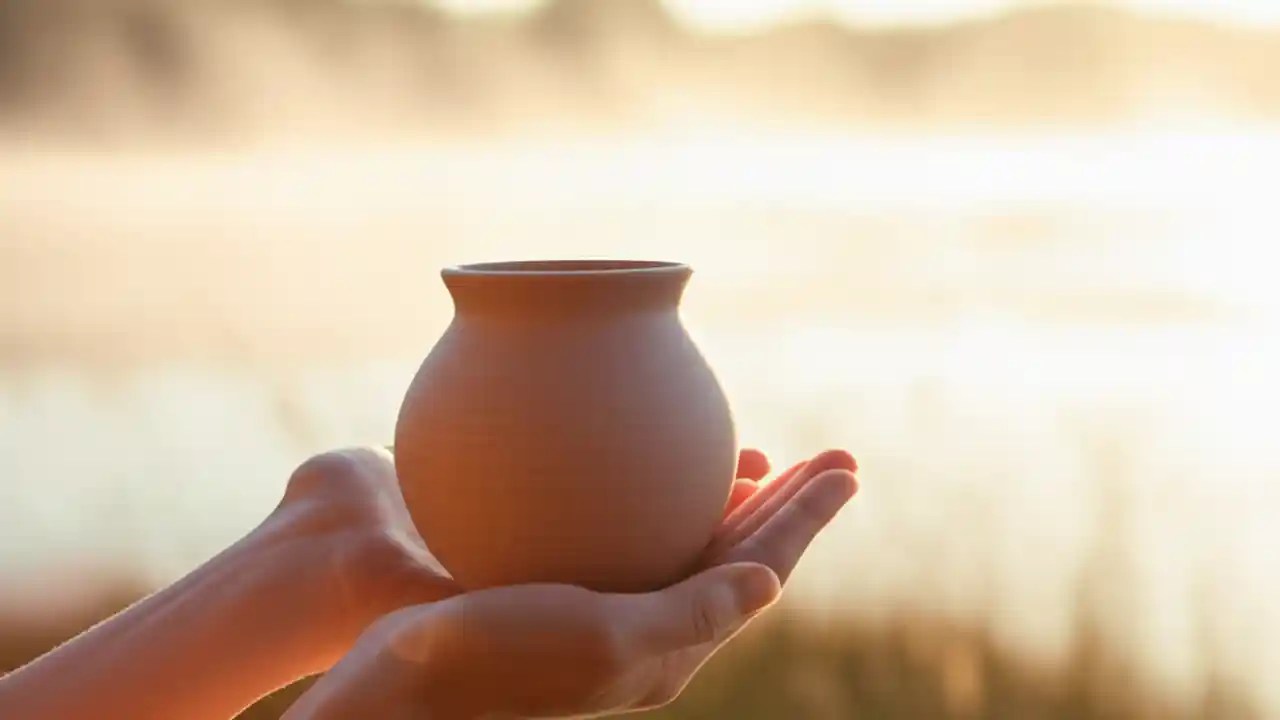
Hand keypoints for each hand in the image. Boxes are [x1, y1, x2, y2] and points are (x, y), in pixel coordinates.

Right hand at [285, 450, 857, 718]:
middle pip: (741, 556)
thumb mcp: (602, 638)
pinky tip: (663, 473)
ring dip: (741, 502)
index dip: (807, 517)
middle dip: (792, 506)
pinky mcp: (568, 594)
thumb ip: (689, 613)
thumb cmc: (494, 658)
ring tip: (772, 459)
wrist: (401, 683)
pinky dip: (672, 505)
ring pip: (696, 547)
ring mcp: (610, 613)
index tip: (846, 466)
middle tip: (836, 456)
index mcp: (670, 647)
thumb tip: (771, 586)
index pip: (760, 570)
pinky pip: (641, 542)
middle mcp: (650, 632)